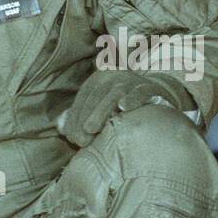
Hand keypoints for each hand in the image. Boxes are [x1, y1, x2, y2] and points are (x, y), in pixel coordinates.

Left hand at [58, 70, 193, 146]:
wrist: (158, 97)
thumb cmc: (121, 109)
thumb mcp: (99, 111)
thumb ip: (79, 117)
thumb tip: (59, 127)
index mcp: (99, 79)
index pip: (84, 98)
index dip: (75, 117)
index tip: (71, 138)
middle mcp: (114, 76)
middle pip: (96, 96)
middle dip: (86, 118)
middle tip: (80, 140)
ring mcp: (133, 81)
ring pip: (114, 93)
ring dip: (102, 110)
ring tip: (92, 128)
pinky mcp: (150, 87)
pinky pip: (140, 91)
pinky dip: (132, 98)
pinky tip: (124, 108)